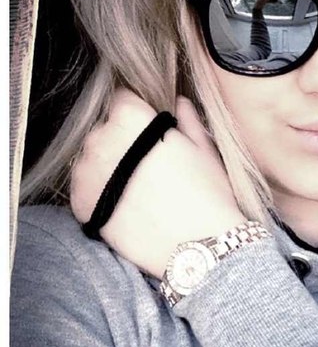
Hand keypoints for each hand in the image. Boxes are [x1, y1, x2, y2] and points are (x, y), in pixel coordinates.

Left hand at [70, 88, 246, 278]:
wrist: (199, 246)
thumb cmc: (209, 196)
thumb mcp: (205, 152)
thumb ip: (188, 122)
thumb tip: (180, 103)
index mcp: (132, 118)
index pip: (122, 100)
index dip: (139, 116)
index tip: (149, 133)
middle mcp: (102, 138)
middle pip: (104, 130)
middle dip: (121, 142)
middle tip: (147, 167)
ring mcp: (86, 172)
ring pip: (90, 160)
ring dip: (107, 168)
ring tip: (136, 191)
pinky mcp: (80, 203)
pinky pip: (83, 189)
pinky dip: (98, 195)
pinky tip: (124, 207)